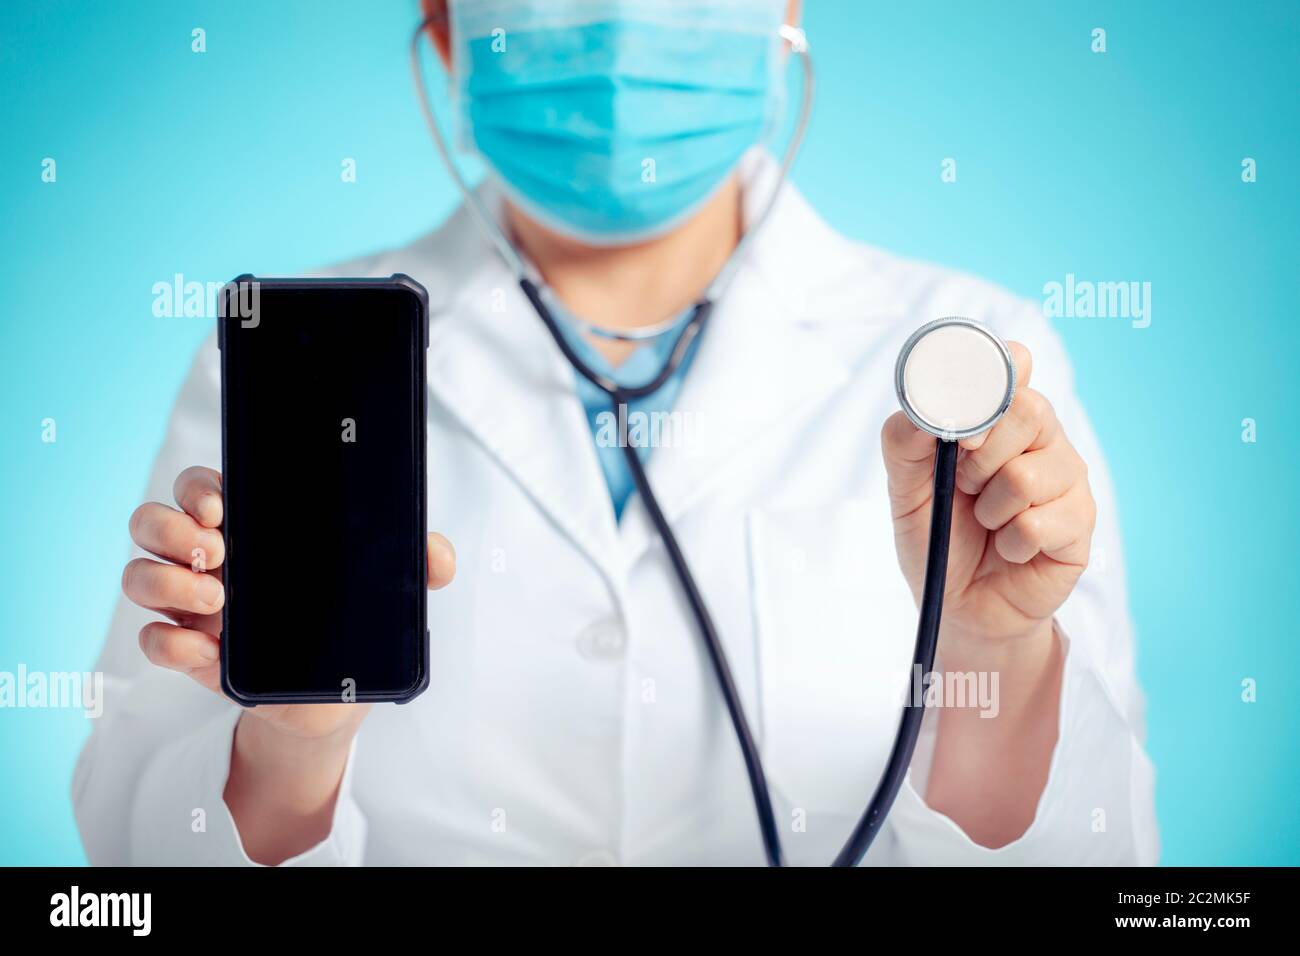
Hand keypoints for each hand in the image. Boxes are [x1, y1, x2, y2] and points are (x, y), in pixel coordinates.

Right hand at [122, 465, 456, 861]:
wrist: (330, 705)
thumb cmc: (349, 628)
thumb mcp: (387, 594)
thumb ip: (418, 566)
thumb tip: (438, 556)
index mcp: (253, 529)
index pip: (204, 486)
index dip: (199, 486)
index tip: (222, 505)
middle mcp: (211, 561)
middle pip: (153, 520)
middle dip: (172, 529)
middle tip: (220, 554)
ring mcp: (192, 607)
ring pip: (138, 574)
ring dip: (165, 583)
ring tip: (218, 604)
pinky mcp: (189, 654)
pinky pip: (150, 641)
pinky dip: (170, 646)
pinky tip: (208, 654)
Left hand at [880, 342, 1094, 664]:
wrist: (962, 606)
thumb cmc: (938, 537)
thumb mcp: (905, 490)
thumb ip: (905, 444)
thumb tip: (922, 411)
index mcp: (1001, 416)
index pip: (1014, 364)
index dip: (989, 382)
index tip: (962, 420)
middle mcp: (1041, 438)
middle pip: (1029, 410)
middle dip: (979, 457)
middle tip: (965, 485)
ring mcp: (1067, 479)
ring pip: (1028, 475)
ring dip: (990, 510)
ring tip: (986, 523)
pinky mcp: (1081, 524)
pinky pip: (1039, 523)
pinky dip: (1010, 543)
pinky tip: (1010, 550)